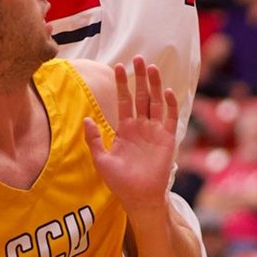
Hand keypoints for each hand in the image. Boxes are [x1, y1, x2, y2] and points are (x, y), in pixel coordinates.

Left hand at [84, 57, 178, 212]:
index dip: (122, 84)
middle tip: (138, 59)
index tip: (117, 66)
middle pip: (141, 96)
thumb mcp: (101, 160)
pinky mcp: (167, 139)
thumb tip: (86, 118)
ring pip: (156, 102)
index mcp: (125, 129)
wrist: (138, 197)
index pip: (124, 100)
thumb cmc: (120, 182)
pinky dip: (170, 104)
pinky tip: (167, 91)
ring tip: (152, 68)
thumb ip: (94, 139)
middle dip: (139, 78)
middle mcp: (141, 126)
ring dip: (155, 85)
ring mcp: (155, 131)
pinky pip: (170, 118)